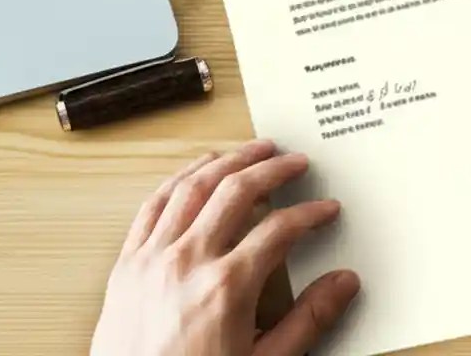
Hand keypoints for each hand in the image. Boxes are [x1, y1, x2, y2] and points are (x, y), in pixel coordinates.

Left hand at [90, 141, 359, 355]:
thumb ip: (307, 320)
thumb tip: (344, 284)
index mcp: (226, 287)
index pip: (279, 229)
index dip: (309, 214)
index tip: (324, 209)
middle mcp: (187, 262)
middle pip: (236, 192)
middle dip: (271, 169)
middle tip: (293, 161)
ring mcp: (151, 259)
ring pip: (192, 187)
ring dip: (226, 162)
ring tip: (250, 151)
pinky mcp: (126, 265)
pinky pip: (152, 206)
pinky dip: (177, 181)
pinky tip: (194, 174)